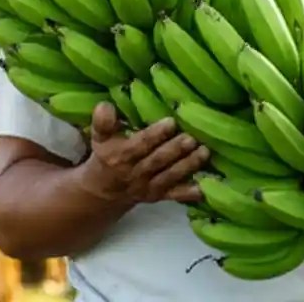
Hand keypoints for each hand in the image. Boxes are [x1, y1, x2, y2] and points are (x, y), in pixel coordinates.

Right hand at [79, 103, 210, 204]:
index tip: (171, 122)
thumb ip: (102, 122)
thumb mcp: (99, 138)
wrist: (104, 191)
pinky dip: (189, 193)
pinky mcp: (159, 197)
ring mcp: (148, 187)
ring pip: (170, 176)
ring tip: (204, 152)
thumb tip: (106, 105)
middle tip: (192, 138)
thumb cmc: (106, 155)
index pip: (140, 144)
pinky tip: (204, 187)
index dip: (155, 134)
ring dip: (188, 165)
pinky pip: (175, 196)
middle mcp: (135, 173)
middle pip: (158, 161)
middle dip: (176, 149)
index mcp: (119, 156)